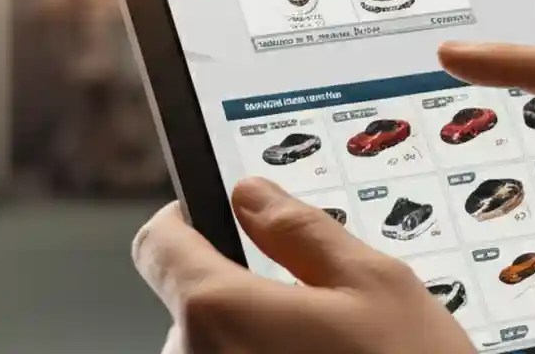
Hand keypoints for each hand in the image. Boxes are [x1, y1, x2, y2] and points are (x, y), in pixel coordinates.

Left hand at [133, 178, 473, 353]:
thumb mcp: (375, 283)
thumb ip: (302, 230)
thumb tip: (252, 195)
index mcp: (221, 312)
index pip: (159, 246)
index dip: (188, 220)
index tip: (213, 216)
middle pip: (196, 307)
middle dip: (246, 297)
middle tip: (317, 313)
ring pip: (213, 351)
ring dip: (255, 345)